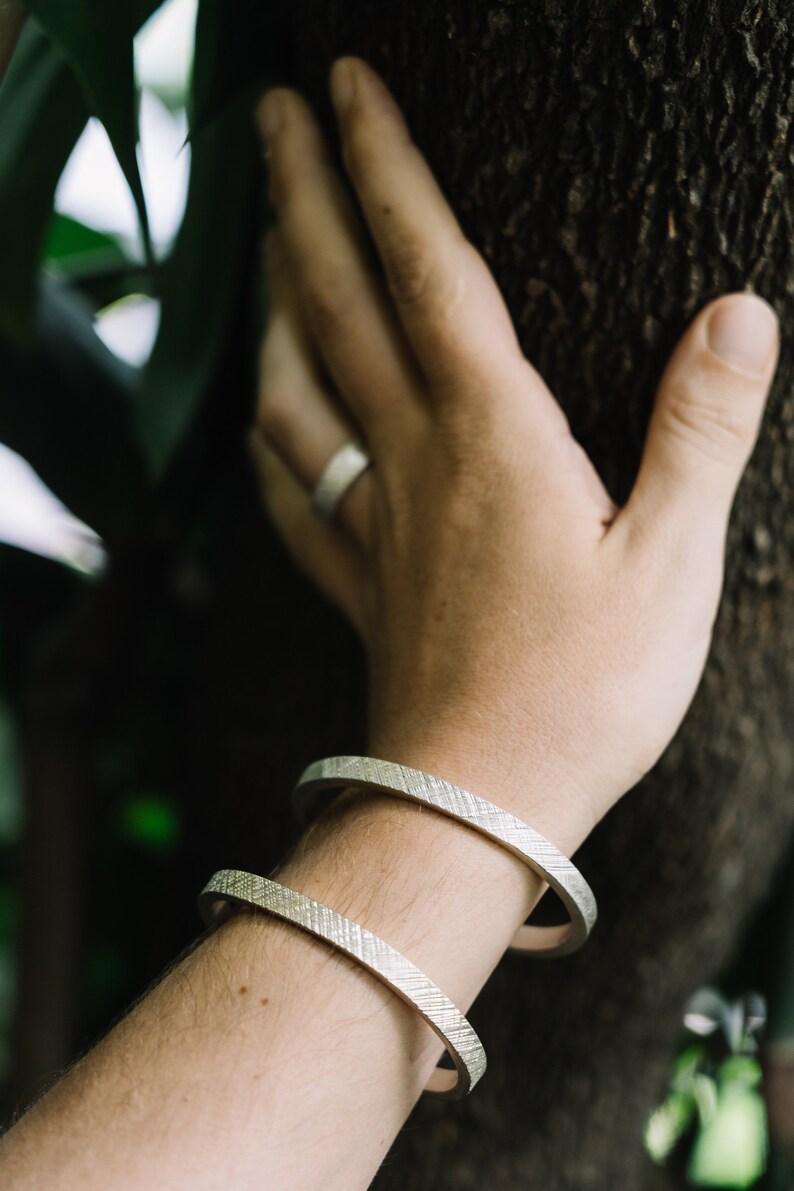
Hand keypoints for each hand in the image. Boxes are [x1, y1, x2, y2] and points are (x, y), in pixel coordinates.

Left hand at [250, 56, 778, 840]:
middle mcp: (413, 459)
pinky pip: (290, 491)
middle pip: (335, 300)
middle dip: (298, 195)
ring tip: (261, 243)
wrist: (479, 804)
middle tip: (265, 115)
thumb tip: (739, 313)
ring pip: (295, 384)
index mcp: (490, 433)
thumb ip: (702, 429)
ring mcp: (371, 520)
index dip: (385, 165)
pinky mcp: (357, 582)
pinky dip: (268, 436)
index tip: (346, 84)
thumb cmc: (584, 693)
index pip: (425, 265)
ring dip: (271, 301)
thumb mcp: (675, 561)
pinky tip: (261, 413)